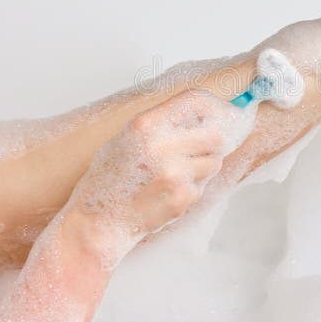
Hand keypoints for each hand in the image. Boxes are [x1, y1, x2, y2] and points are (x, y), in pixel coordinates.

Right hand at [69, 90, 251, 256]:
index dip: (214, 106)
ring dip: (203, 166)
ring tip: (178, 172)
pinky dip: (192, 187)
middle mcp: (162, 146)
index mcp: (146, 125)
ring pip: (213, 162)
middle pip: (215, 135)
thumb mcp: (128, 137)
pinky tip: (169, 191)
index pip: (195, 101)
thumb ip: (163, 123)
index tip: (221, 112)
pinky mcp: (181, 198)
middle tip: (205, 147)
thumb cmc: (110, 179)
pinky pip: (202, 186)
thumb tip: (205, 114)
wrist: (98, 221)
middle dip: (215, 141)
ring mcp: (174, 174)